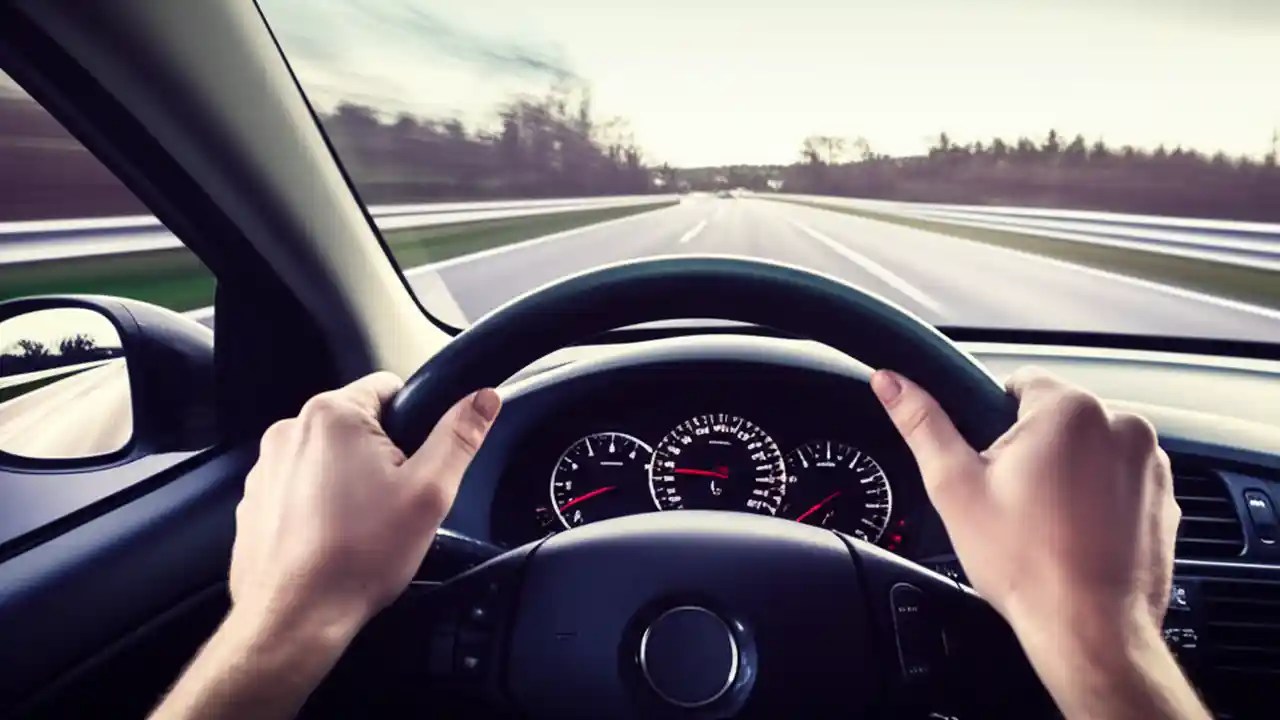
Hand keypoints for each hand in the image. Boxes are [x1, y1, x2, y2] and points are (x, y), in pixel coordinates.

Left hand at [229, 372, 501, 641]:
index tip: (414, 465)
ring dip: (347, 480)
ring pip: (327, 457)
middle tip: (394, 502)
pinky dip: (318, 505)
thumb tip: (484, 397)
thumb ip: (460, 436)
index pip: (388, 388)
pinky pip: (299, 487)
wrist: (295, 617)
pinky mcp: (254, 501)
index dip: (413, 424)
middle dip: (381, 456)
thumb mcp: (430, 492)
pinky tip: (333, 538)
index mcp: (333, 414)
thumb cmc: (359, 556)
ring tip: (362, 525)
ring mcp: (265, 467)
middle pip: (357, 425)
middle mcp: (289, 430)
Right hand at [870, 367, 1199, 717]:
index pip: (1019, 384)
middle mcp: (1122, 424)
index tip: (992, 466)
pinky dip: (1099, 498)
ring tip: (1048, 522)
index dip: (993, 423)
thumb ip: (921, 424)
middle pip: (1056, 418)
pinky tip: (1077, 534)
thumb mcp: (954, 487)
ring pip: (1089, 448)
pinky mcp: (1166, 497)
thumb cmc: (1025, 563)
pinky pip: (1120, 480)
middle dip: (1033, 450)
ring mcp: (1151, 463)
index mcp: (1068, 408)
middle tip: (1014, 501)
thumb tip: (889, 382)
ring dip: (1069, 471)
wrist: (1089, 630)